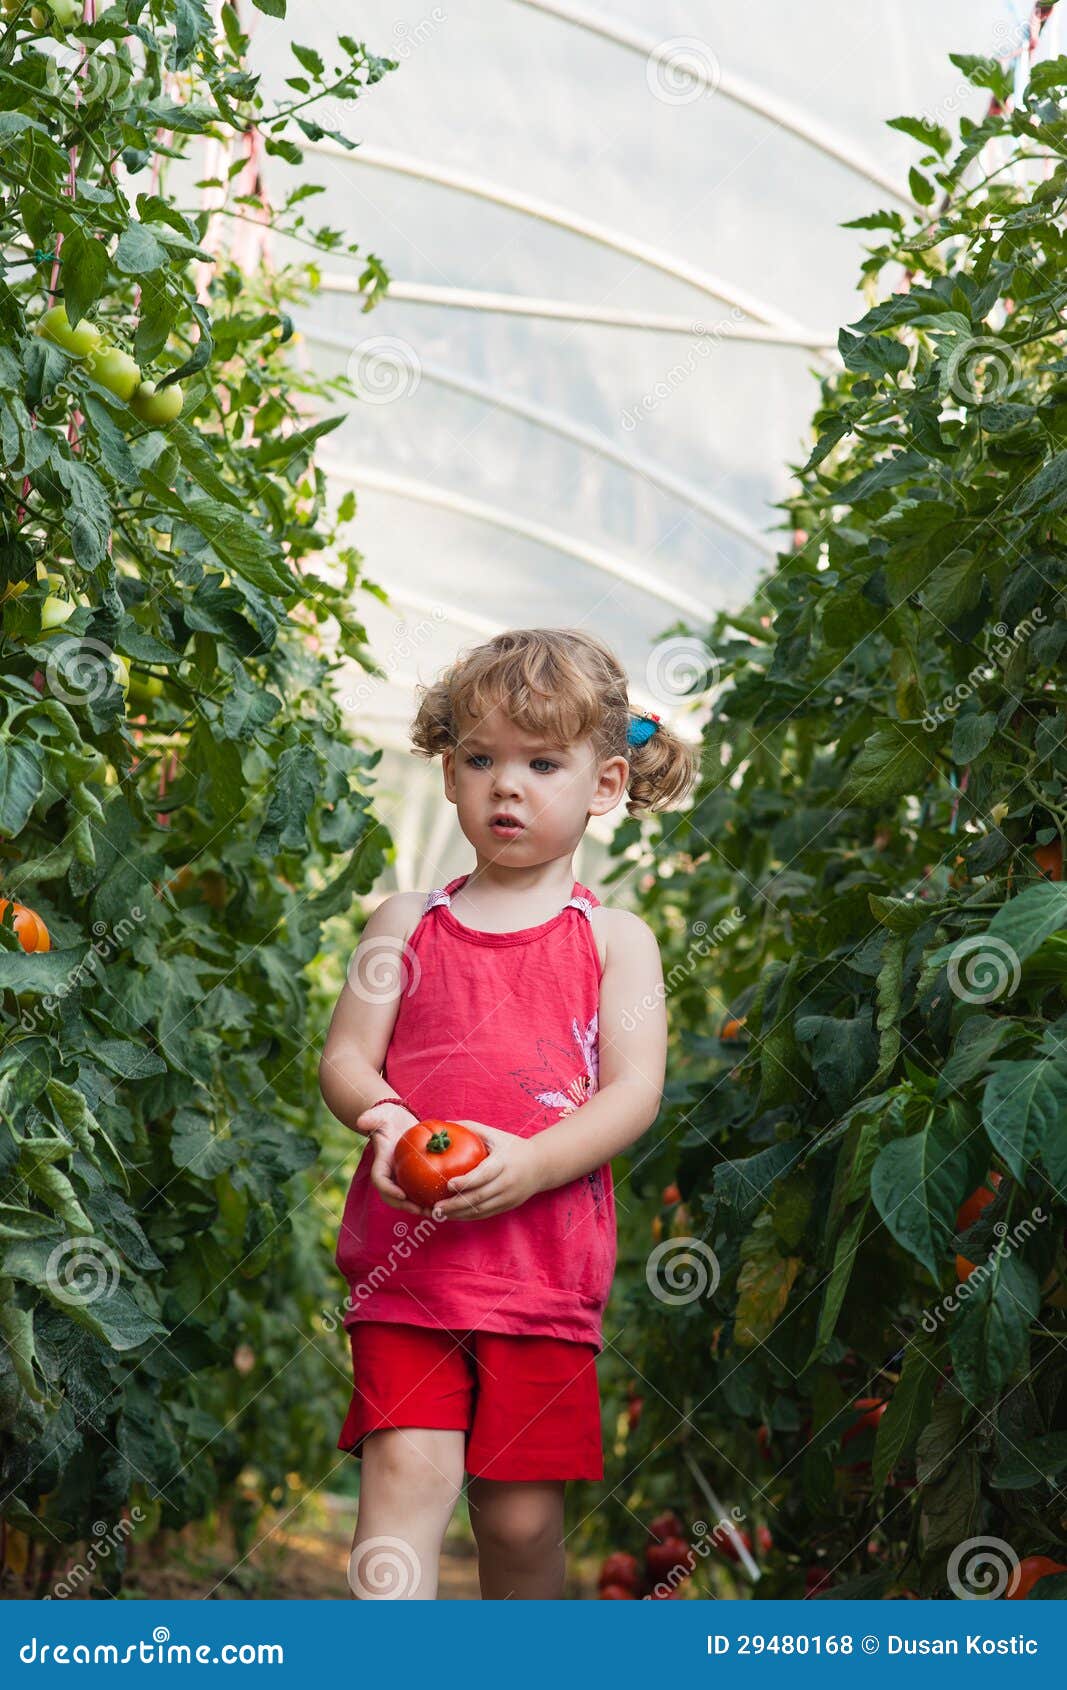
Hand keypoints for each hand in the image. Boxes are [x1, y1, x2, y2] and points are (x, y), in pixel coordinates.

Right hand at [356, 1102, 434, 1218]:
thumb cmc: (388, 1118)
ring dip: (421, 1208)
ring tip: (437, 1212)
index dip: (389, 1190)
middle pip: (394, 1197)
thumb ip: (371, 1118)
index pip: (381, 1181)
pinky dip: (431, 1198)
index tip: (402, 1195)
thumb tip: (361, 1121)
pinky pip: (421, 1191)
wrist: (398, 1122)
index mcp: (381, 1164)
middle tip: (422, 1210)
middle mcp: (390, 1176)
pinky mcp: (415, 1178)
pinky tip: (447, 1200)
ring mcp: (402, 1178)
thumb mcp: (380, 1116)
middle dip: (406, 1206)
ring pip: (409, 1199)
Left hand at [429, 1121, 546, 1220]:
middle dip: (456, 1204)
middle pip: (479, 1197)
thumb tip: (444, 1124)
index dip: (467, 1181)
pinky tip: (453, 1215)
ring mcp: (508, 1197)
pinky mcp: (507, 1206)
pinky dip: (468, 1217)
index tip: (448, 1184)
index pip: (484, 1175)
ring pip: (481, 1210)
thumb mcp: (495, 1134)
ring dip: (459, 1214)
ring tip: (438, 1213)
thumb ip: (471, 1128)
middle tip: (435, 1206)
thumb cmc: (513, 1147)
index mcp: (504, 1163)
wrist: (542, 1165)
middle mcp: (507, 1183)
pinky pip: (485, 1214)